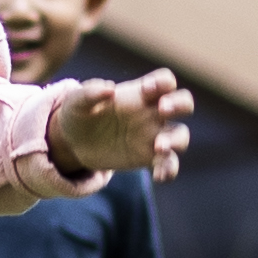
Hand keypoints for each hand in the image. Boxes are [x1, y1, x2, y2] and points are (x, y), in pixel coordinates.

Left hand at [51, 67, 194, 181]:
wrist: (73, 143)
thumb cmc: (78, 114)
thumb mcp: (76, 101)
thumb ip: (89, 92)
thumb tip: (109, 89)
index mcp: (139, 93)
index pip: (164, 80)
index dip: (163, 82)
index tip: (148, 90)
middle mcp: (152, 113)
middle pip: (184, 103)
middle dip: (180, 104)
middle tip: (163, 110)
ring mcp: (153, 136)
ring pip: (181, 135)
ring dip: (176, 140)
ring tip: (158, 147)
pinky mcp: (149, 158)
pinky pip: (168, 164)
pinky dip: (168, 170)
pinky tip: (158, 176)